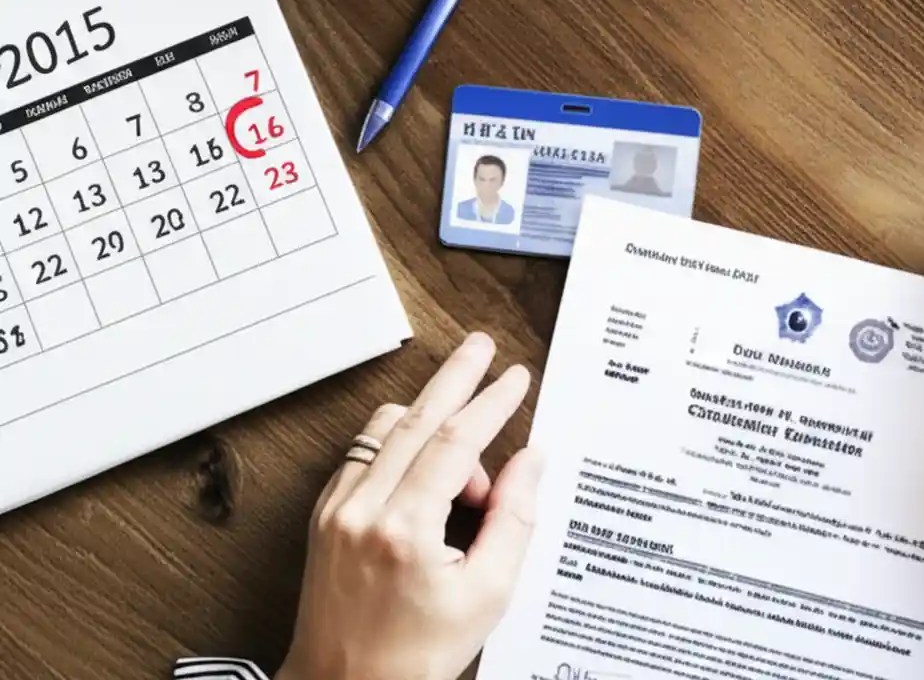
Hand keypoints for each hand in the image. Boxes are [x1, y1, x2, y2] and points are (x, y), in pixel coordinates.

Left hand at [277, 333, 543, 679]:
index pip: (457, 442)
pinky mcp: (325, 516)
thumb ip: (514, 520)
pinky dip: (399, 444)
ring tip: (472, 466)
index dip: (491, 403)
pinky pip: (363, 454)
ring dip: (431, 425)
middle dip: (455, 377)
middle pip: (416, 418)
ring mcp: (337, 510)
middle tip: (481, 346)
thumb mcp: (487, 594)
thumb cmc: (415, 655)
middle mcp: (362, 509)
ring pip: (385, 430)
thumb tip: (528, 463)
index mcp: (404, 529)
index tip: (515, 378)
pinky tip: (426, 465)